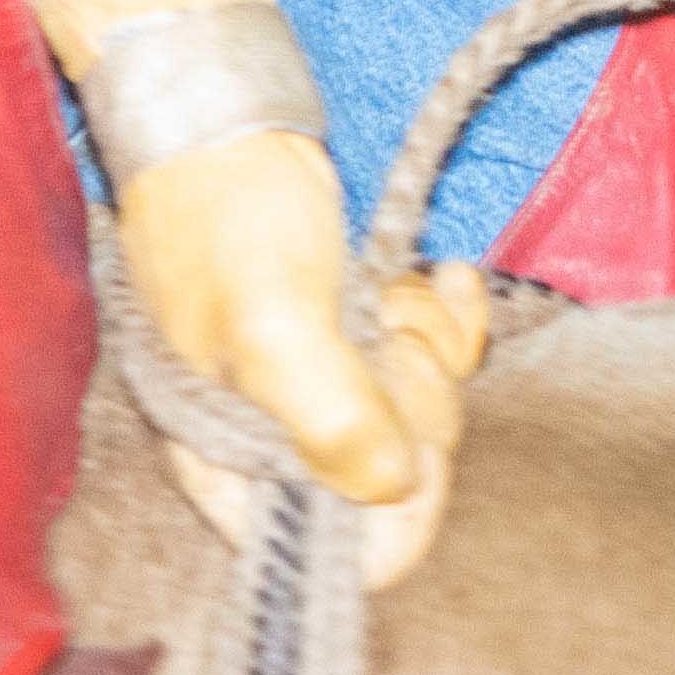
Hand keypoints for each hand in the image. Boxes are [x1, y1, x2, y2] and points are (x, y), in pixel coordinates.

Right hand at [108, 127, 483, 561]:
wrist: (223, 121)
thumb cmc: (224, 219)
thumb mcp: (273, 325)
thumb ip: (329, 417)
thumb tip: (393, 485)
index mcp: (235, 463)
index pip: (339, 553)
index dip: (395, 511)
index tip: (411, 446)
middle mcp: (279, 440)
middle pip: (397, 479)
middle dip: (415, 398)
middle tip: (385, 334)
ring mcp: (322, 388)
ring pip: (423, 412)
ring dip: (430, 344)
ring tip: (394, 290)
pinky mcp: (355, 337)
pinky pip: (435, 357)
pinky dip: (452, 318)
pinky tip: (448, 276)